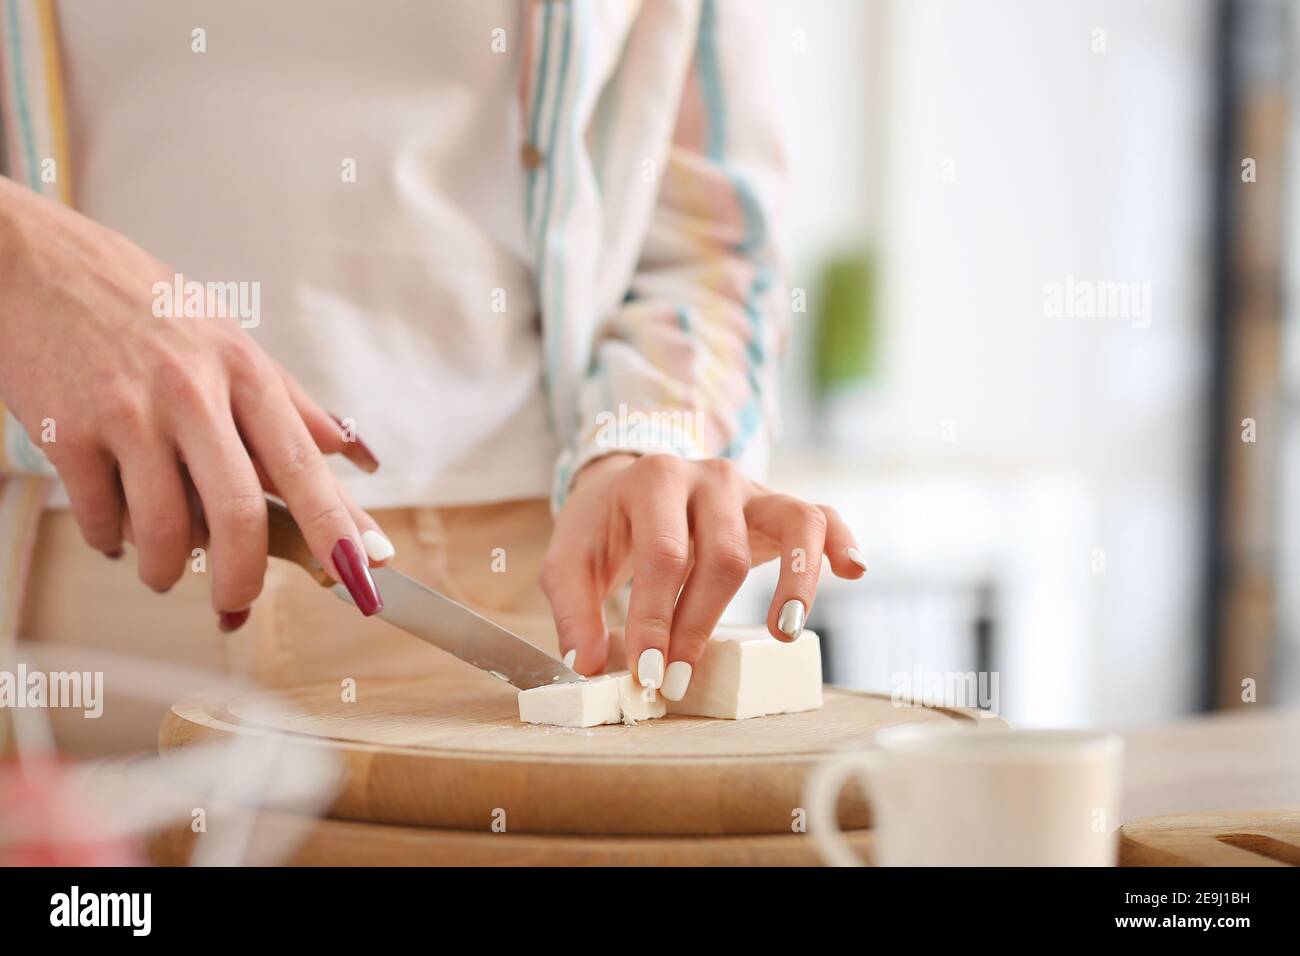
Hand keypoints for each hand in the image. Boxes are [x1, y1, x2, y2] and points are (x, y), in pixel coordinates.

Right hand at [0, 179, 389, 629]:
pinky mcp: (66, 432)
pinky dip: (112, 541)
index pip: (303, 467)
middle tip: (236, 606)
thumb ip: (293, 404)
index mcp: (245, 373)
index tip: (363, 575)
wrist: (37, 265)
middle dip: (243, 580)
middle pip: (237, 515)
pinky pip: (102, 519)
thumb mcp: (230, 339)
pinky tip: (116, 530)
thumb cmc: (142, 306)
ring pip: (164, 530)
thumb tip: (355, 454)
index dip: (337, 530)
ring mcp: (128, 414)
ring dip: (167, 570)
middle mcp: (193, 393)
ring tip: (164, 568)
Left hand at [541, 453, 867, 700]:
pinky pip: (822, 516)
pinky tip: (853, 572)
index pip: (664, 555)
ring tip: (784, 633)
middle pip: (722, 554)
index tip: (648, 672)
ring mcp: (751, 488)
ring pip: (793, 523)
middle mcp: (710, 477)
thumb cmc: (604, 526)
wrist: (629, 480)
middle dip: (701, 623)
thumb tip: (589, 664)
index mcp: (654, 481)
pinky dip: (842, 541)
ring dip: (796, 581)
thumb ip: (573, 610)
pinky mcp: (777, 505)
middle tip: (678, 678)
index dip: (657, 618)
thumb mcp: (569, 559)